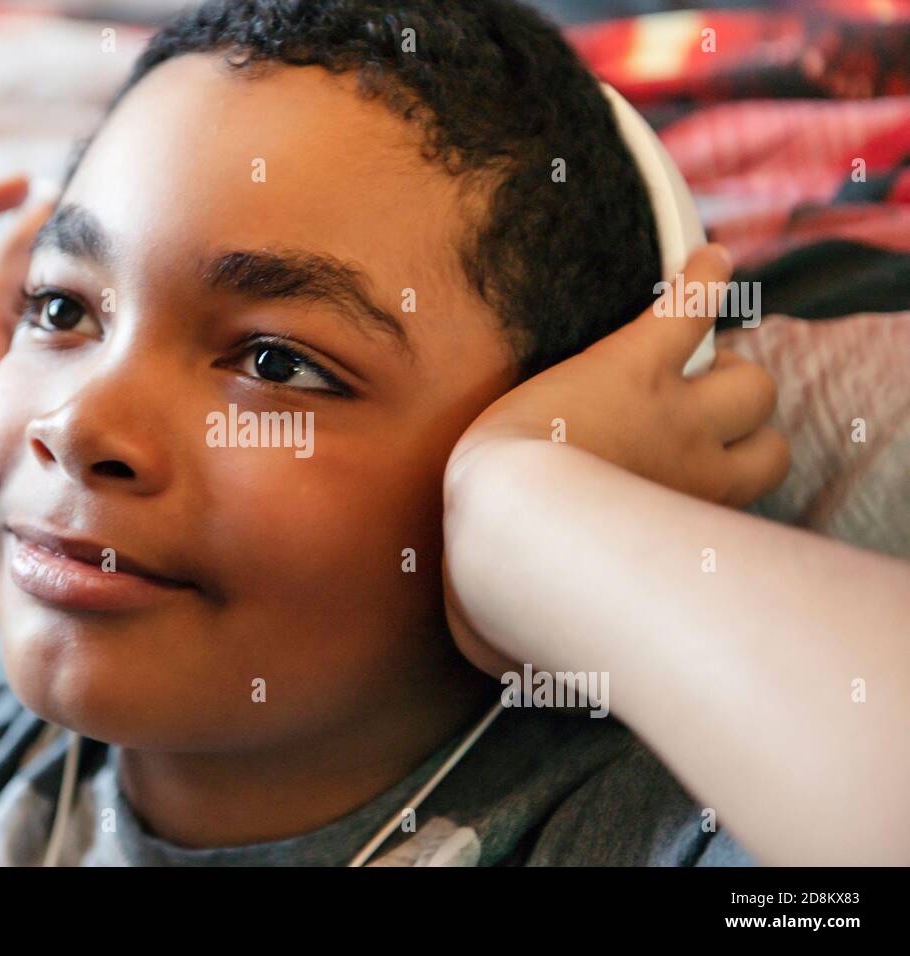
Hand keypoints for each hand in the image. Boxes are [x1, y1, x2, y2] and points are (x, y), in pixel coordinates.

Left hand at [442, 244, 789, 677]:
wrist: (501, 526)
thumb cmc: (519, 587)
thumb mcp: (550, 632)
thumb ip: (548, 648)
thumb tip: (520, 688)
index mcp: (694, 522)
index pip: (764, 482)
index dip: (740, 467)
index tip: (709, 469)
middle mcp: (705, 466)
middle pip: (767, 426)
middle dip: (737, 416)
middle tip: (690, 412)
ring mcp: (678, 411)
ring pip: (750, 376)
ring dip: (724, 363)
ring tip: (697, 350)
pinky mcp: (638, 362)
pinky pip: (693, 303)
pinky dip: (703, 276)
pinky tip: (707, 259)